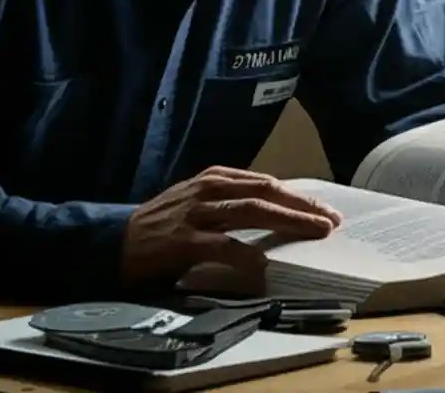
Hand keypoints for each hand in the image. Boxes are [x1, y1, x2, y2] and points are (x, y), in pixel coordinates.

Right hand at [119, 166, 342, 285]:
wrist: (113, 241)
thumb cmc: (163, 225)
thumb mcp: (200, 205)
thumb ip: (233, 206)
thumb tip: (279, 216)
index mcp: (215, 179)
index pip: (266, 183)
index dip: (298, 196)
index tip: (325, 209)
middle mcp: (208, 190)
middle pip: (265, 192)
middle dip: (302, 206)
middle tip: (331, 220)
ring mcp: (195, 214)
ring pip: (250, 211)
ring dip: (287, 221)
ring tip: (314, 232)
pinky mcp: (182, 241)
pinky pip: (222, 246)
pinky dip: (246, 255)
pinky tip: (266, 264)